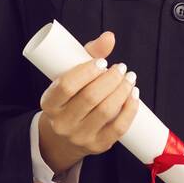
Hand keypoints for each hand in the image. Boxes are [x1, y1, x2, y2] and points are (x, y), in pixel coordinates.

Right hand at [37, 31, 140, 172]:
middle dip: (110, 79)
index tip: (103, 62)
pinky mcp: (98, 145)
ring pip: (106, 112)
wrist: (64, 136)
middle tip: (121, 67)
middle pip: (90, 98)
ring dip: (122, 91)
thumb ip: (89, 55)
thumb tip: (110, 36)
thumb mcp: (70, 77)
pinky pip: (118, 128)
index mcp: (49, 104)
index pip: (66, 86)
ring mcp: (80, 137)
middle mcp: (62, 123)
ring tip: (130, 77)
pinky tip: (134, 95)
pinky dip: (130, 109)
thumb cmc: (70, 98)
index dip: (87, 72)